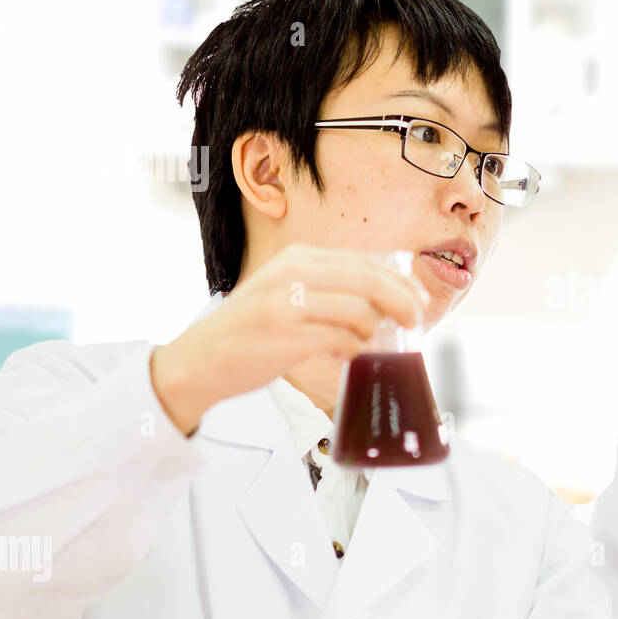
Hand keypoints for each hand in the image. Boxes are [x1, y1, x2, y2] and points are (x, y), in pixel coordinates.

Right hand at [149, 244, 429, 436]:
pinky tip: (344, 357)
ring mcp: (286, 304)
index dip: (399, 280)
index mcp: (297, 258)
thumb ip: (329, 287)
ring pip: (359, 309)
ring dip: (372, 331)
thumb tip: (387, 296)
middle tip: (414, 321)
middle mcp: (291, 273)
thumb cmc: (251, 330)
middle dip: (402, 301)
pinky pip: (342, 339)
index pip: (364, 261)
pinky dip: (353, 350)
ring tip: (363, 343)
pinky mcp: (285, 336)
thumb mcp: (285, 290)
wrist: (200, 359)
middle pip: (368, 280)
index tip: (417, 299)